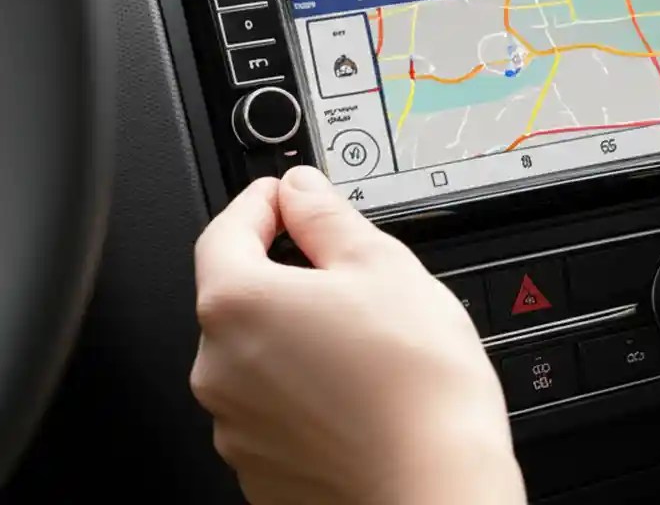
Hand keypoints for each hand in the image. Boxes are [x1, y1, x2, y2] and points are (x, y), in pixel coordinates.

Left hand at [191, 167, 524, 504]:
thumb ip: (329, 217)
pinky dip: (307, 393)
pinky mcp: (260, 468)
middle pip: (244, 297)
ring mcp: (235, 425)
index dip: (265, 202)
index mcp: (238, 303)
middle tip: (353, 278)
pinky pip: (275, 410)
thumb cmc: (417, 385)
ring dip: (300, 339)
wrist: (434, 488)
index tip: (291, 196)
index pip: (228, 229)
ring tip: (371, 345)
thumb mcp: (385, 266)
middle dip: (291, 278)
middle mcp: (218, 367)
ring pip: (261, 357)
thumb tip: (302, 191)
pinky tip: (361, 392)